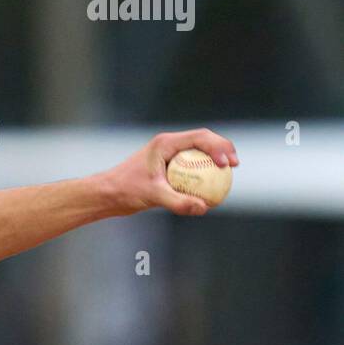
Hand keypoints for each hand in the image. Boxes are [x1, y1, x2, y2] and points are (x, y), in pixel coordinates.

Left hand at [102, 128, 238, 216]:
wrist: (108, 195)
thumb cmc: (125, 191)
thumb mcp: (153, 196)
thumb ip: (178, 202)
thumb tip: (204, 207)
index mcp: (165, 143)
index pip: (199, 137)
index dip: (218, 146)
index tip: (227, 163)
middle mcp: (169, 146)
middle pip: (204, 140)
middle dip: (223, 149)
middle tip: (235, 165)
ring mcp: (170, 156)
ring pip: (199, 154)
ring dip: (215, 161)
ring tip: (229, 176)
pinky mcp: (170, 168)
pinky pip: (193, 168)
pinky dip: (205, 175)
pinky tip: (213, 190)